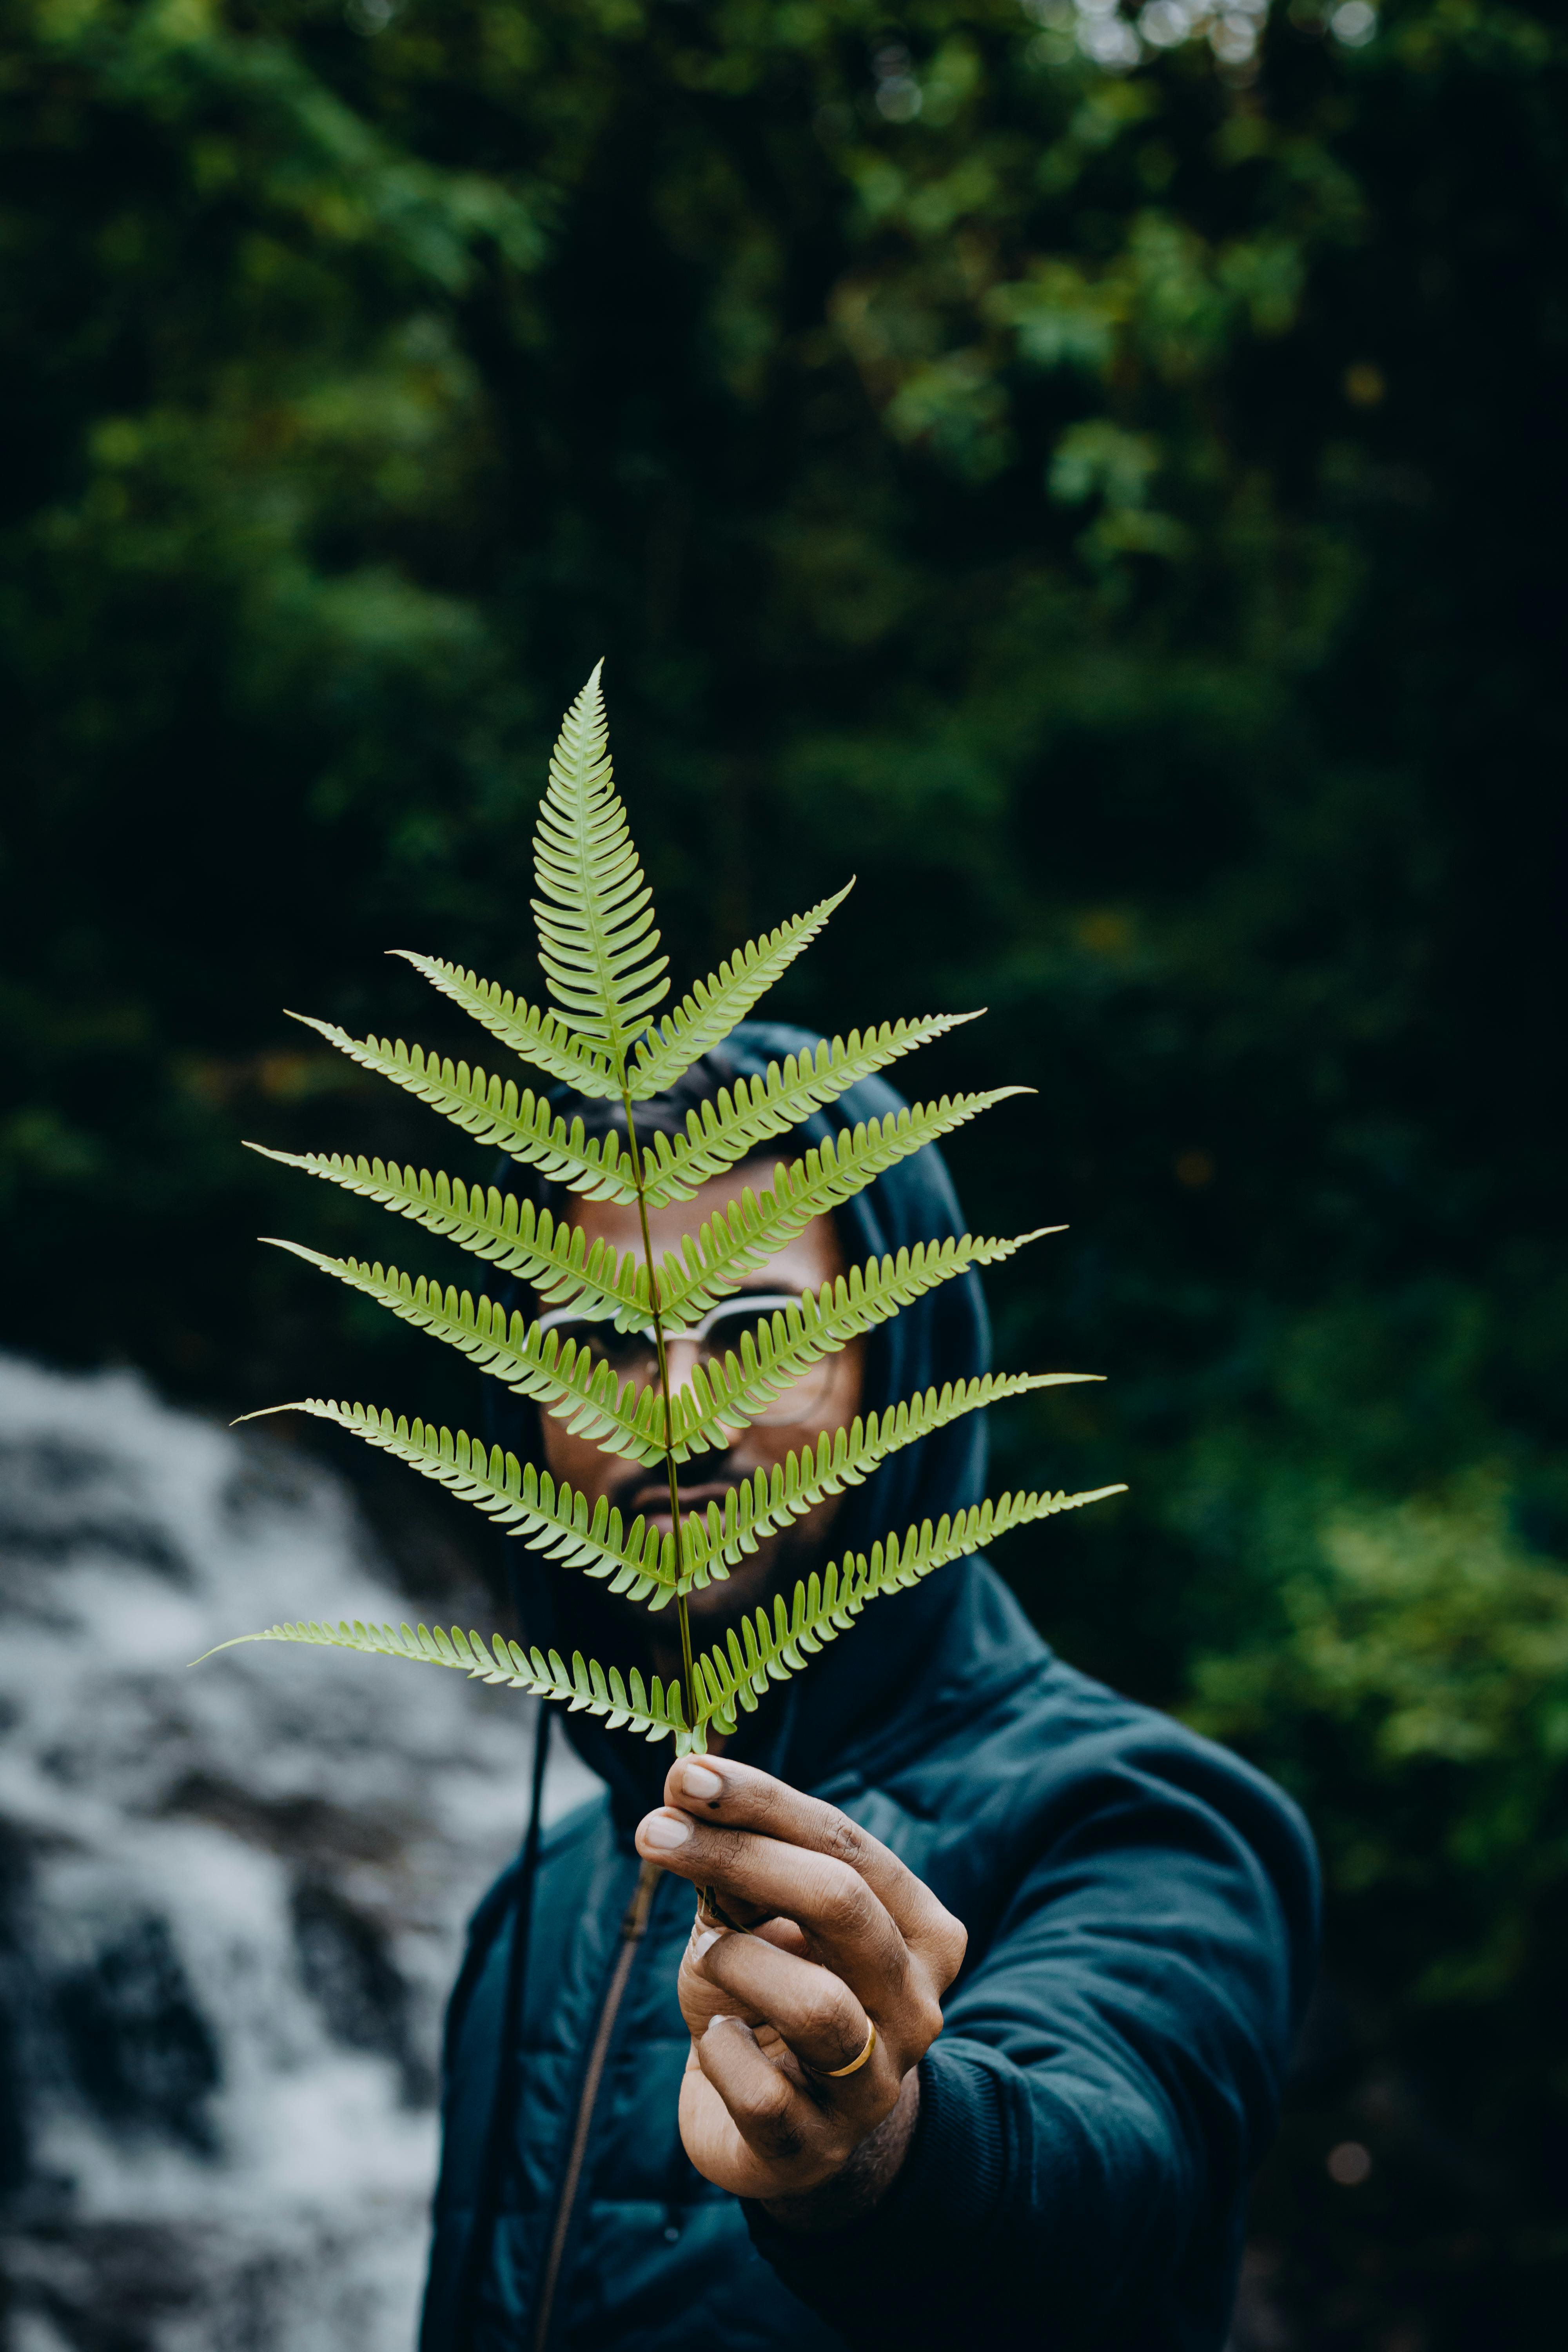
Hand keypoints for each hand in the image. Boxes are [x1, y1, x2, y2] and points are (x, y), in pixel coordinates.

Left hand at [634, 1754, 966, 2221]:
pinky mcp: (818, 2148)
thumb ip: (740, 1864)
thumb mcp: (761, 1921)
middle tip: (653, 1830)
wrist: (780, 2128)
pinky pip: (759, 2089)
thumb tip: (686, 1787)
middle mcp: (915, 2004)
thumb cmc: (770, 1993)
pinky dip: (719, 2053)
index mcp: (920, 1931)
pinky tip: (715, 2041)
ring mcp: (874, 2083)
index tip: (684, 1774)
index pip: (845, 1844)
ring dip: (737, 1962)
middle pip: (840, 1904)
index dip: (762, 1802)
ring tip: (706, 1957)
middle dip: (738, 1856)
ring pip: (816, 2004)